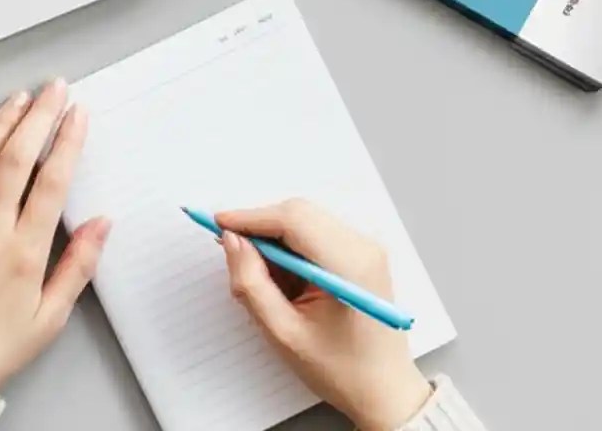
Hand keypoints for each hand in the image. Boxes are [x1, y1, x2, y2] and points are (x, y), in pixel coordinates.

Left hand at [0, 79, 110, 398]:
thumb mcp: (50, 316)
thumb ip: (78, 266)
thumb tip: (101, 224)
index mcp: (24, 253)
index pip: (51, 181)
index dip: (67, 140)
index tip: (77, 115)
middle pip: (16, 158)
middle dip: (39, 116)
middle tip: (54, 90)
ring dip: (2, 123)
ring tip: (19, 100)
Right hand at [218, 200, 431, 430]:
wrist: (384, 388)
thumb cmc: (342, 369)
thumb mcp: (283, 332)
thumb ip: (252, 283)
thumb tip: (232, 242)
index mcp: (350, 267)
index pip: (292, 220)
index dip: (250, 217)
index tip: (218, 223)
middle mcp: (364, 248)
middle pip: (298, 213)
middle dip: (259, 226)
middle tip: (232, 250)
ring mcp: (365, 248)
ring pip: (305, 219)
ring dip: (274, 238)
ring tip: (261, 276)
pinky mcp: (360, 253)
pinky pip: (316, 232)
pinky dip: (290, 246)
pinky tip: (283, 278)